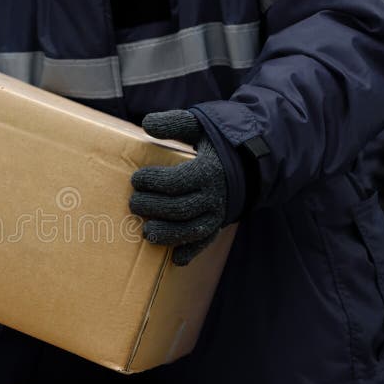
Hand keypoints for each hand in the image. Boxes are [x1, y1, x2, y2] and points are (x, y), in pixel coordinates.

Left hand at [129, 110, 227, 265]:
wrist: (250, 159)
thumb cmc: (216, 140)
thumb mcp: (198, 124)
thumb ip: (174, 123)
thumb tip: (146, 123)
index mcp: (209, 169)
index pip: (176, 181)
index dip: (153, 182)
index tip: (136, 179)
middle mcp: (215, 194)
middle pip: (179, 208)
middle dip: (153, 207)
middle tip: (133, 203)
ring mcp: (218, 212)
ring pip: (191, 229)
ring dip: (168, 234)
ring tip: (146, 232)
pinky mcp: (219, 224)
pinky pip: (206, 241)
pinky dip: (192, 252)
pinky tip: (176, 260)